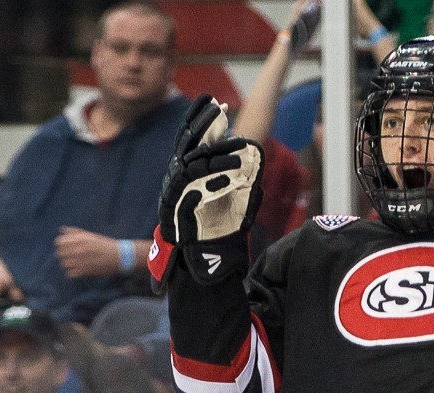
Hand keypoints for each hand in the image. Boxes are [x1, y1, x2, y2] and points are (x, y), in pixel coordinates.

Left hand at [56, 227, 120, 278]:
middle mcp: (79, 249)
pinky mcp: (86, 271)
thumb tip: (62, 230)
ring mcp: (82, 261)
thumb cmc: (106, 245)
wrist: (121, 256)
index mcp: (80, 239)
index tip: (67, 248)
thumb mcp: (91, 235)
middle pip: (60, 253)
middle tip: (71, 257)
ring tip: (75, 264)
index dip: (61, 245)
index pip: (59, 242)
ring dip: (67, 264)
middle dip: (64, 255)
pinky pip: (70, 274)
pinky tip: (78, 271)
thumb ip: (76, 232)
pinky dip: (72, 273)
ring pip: (64, 264)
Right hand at [158, 95, 262, 285]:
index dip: (200, 118)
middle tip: (217, 108)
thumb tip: (254, 148)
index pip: (194, 137)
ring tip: (234, 149)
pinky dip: (208, 182)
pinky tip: (227, 173)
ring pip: (194, 166)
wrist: (204, 251)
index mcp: (191, 167)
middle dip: (203, 125)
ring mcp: (178, 190)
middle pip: (190, 144)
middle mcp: (181, 174)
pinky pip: (193, 191)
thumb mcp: (235, 191)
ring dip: (213, 155)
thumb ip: (241, 171)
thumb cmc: (220, 219)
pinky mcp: (178, 207)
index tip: (211, 99)